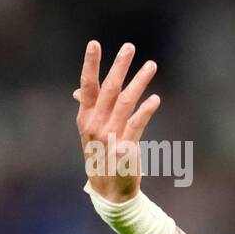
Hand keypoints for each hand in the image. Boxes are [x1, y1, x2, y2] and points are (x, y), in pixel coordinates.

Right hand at [74, 41, 159, 203]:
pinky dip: (146, 110)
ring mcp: (110, 136)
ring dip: (139, 81)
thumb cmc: (101, 156)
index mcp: (85, 118)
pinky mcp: (126, 147)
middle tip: (129, 46)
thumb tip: (79, 91)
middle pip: (109, 89)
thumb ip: (88, 109)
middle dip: (119, 66)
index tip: (94, 43)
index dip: (90, 64)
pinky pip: (137, 124)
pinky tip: (155, 99)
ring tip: (151, 65)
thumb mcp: (89, 132)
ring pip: (126, 102)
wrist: (108, 189)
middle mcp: (95, 124)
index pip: (87, 86)